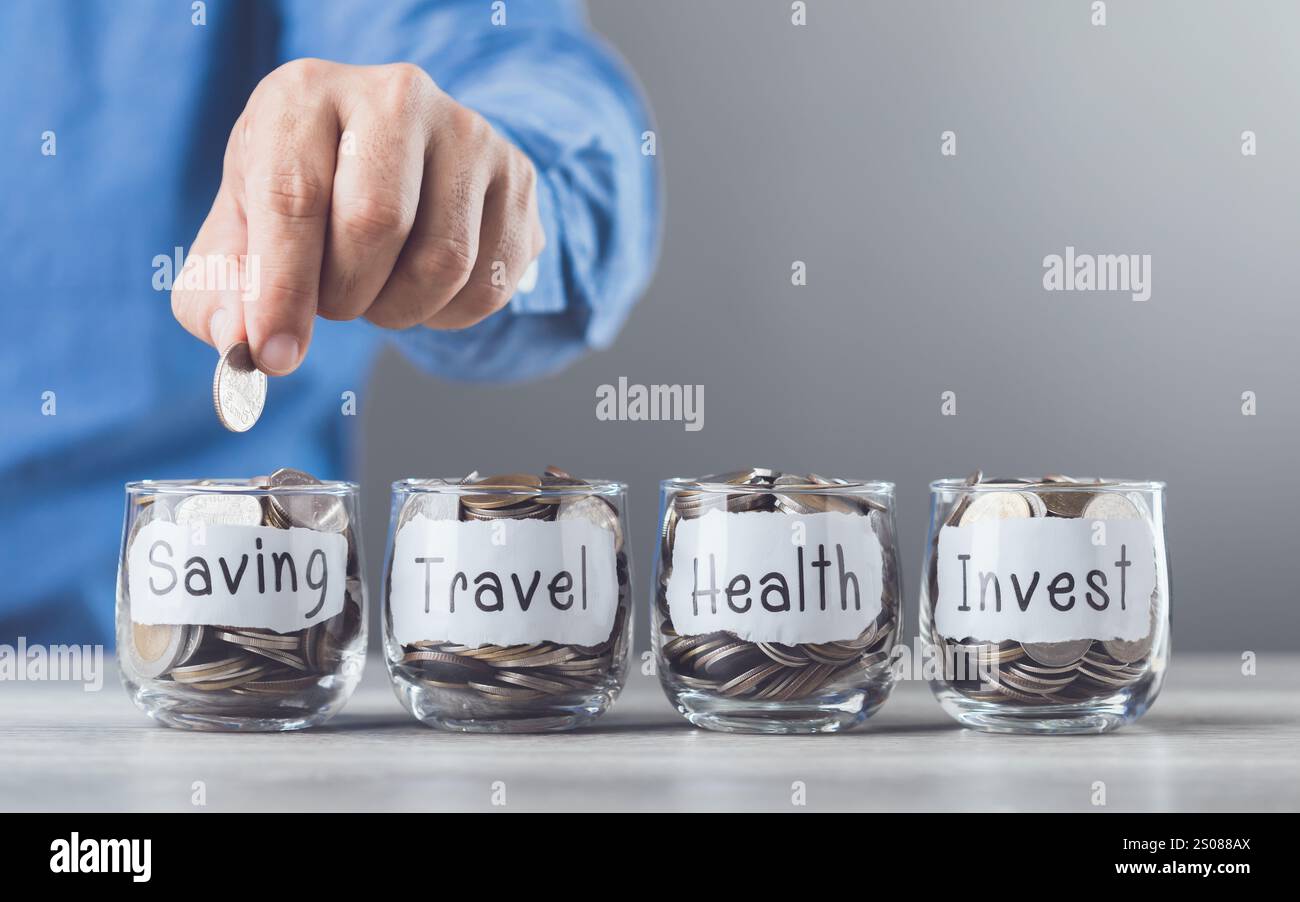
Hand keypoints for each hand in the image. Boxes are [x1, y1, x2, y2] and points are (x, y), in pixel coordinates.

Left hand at [172, 59, 544, 374]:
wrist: (394, 160)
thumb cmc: (305, 195)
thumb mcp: (243, 233)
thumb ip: (220, 294)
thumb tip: (244, 342)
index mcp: (305, 94)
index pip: (295, 195)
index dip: (283, 288)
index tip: (276, 353)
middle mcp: (394, 95)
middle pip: (377, 224)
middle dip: (347, 296)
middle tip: (334, 304)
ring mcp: (468, 133)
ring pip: (443, 261)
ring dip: (399, 310)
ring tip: (377, 292)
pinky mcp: (517, 177)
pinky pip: (489, 282)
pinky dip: (448, 315)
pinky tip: (423, 292)